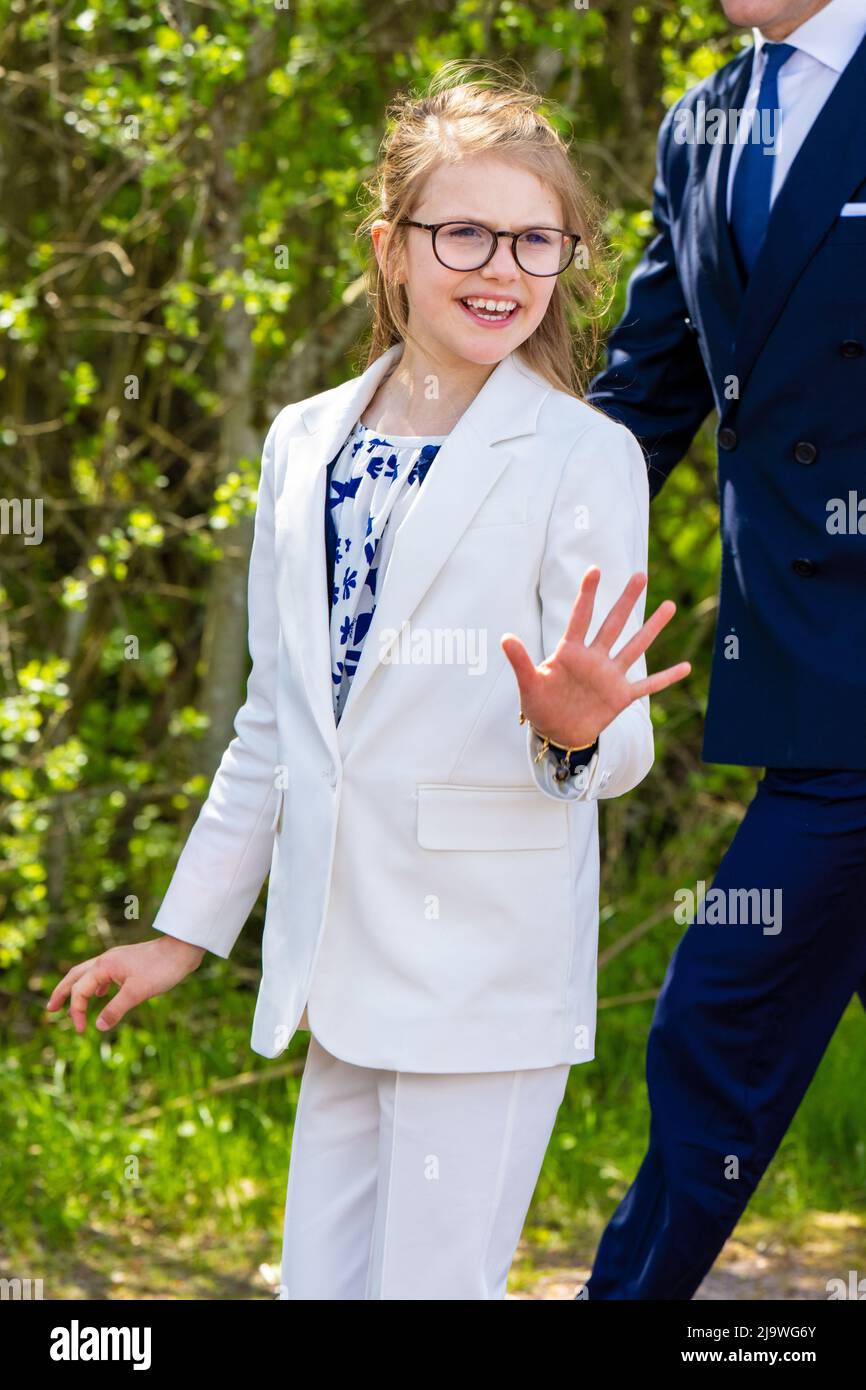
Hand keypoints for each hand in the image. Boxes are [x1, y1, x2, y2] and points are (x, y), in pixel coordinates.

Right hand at [45, 936, 205, 1034]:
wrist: (183, 950)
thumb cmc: (162, 969)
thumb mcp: (138, 993)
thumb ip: (116, 1009)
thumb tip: (98, 1026)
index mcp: (104, 966)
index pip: (80, 991)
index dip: (77, 1012)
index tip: (82, 1031)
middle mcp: (106, 960)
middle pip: (75, 976)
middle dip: (62, 993)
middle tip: (50, 1009)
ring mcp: (116, 960)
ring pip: (89, 974)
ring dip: (77, 989)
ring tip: (71, 1004)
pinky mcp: (127, 963)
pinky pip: (103, 974)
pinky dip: (96, 986)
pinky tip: (101, 994)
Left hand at [501, 566, 690, 748]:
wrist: (556, 732)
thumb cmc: (540, 706)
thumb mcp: (528, 684)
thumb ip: (520, 661)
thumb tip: (504, 638)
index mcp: (571, 652)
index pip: (581, 617)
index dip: (587, 594)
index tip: (595, 570)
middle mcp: (594, 658)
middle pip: (614, 623)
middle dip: (627, 600)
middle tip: (640, 575)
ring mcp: (610, 676)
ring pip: (635, 646)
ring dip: (652, 627)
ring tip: (670, 605)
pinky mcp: (621, 697)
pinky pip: (648, 685)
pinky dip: (666, 678)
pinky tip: (687, 667)